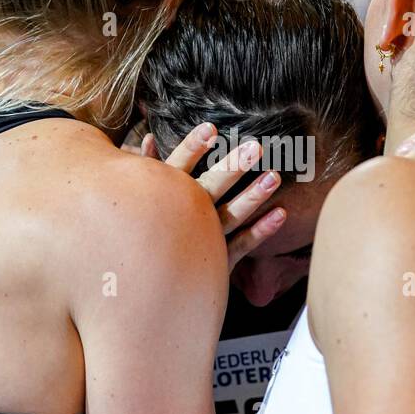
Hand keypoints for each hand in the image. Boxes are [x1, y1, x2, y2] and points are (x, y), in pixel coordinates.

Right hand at [141, 123, 285, 268]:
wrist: (143, 286)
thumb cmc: (139, 233)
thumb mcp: (133, 199)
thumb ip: (145, 169)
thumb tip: (149, 139)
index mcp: (162, 198)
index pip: (177, 167)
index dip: (193, 147)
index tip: (211, 128)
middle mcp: (182, 218)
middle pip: (209, 188)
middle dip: (233, 167)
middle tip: (256, 147)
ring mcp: (201, 241)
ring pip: (230, 216)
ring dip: (253, 197)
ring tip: (275, 177)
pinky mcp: (215, 263)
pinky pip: (241, 247)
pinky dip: (261, 232)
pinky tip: (281, 214)